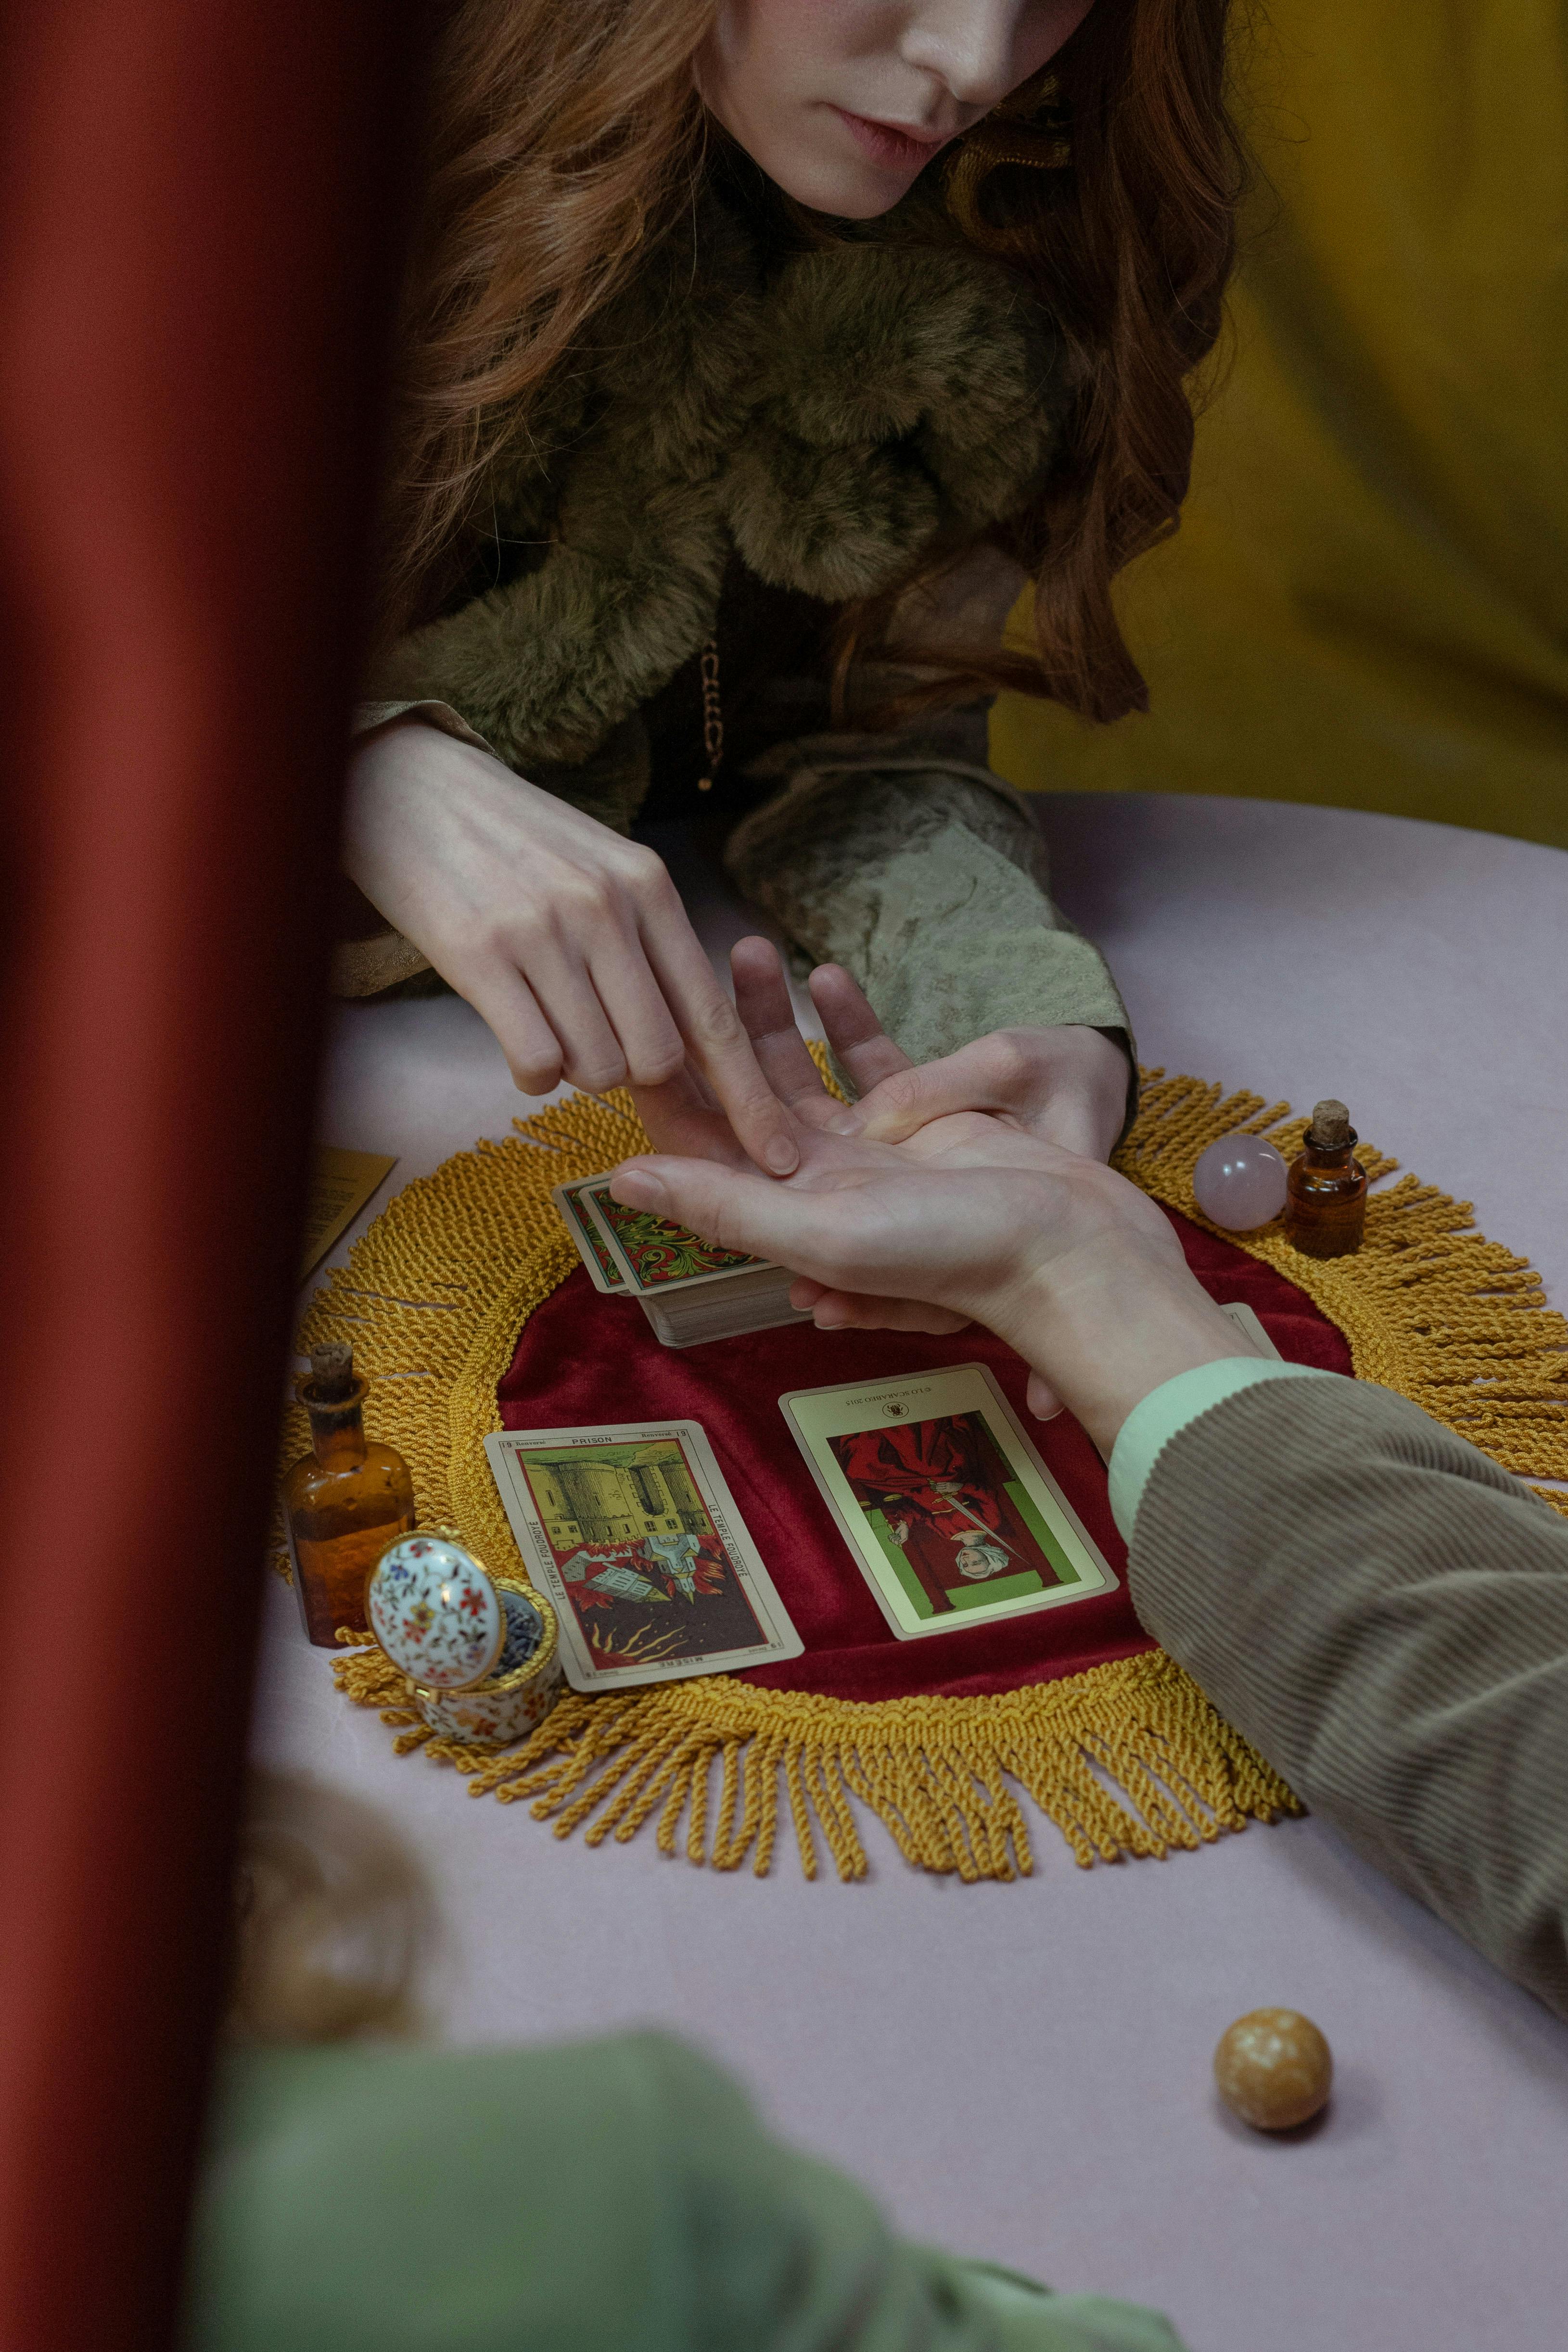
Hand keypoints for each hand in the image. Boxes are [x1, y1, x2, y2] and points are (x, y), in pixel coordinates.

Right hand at [342, 720, 798, 1173]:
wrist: (409, 788)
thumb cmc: (513, 841)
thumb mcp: (602, 866)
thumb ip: (648, 940)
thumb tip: (688, 1034)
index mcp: (648, 887)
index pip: (714, 1014)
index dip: (748, 1095)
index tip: (778, 1157)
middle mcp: (606, 908)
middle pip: (660, 1057)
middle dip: (637, 1077)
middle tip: (597, 1042)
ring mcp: (544, 931)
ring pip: (599, 1067)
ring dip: (578, 1068)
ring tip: (546, 1016)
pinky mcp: (480, 955)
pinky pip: (537, 1062)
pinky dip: (531, 1072)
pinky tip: (516, 1033)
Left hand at [634, 941, 1117, 1351]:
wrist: (1072, 1248)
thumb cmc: (953, 1252)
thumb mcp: (825, 1232)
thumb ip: (724, 1206)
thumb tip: (618, 1179)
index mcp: (781, 1215)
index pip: (692, 1145)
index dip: (658, 1083)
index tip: (628, 1014)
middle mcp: (813, 1186)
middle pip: (736, 1099)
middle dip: (706, 1029)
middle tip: (684, 956)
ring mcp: (865, 1153)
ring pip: (795, 1072)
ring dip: (766, 1014)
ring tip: (748, 945)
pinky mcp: (917, 1124)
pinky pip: (865, 1062)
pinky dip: (842, 1020)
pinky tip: (822, 974)